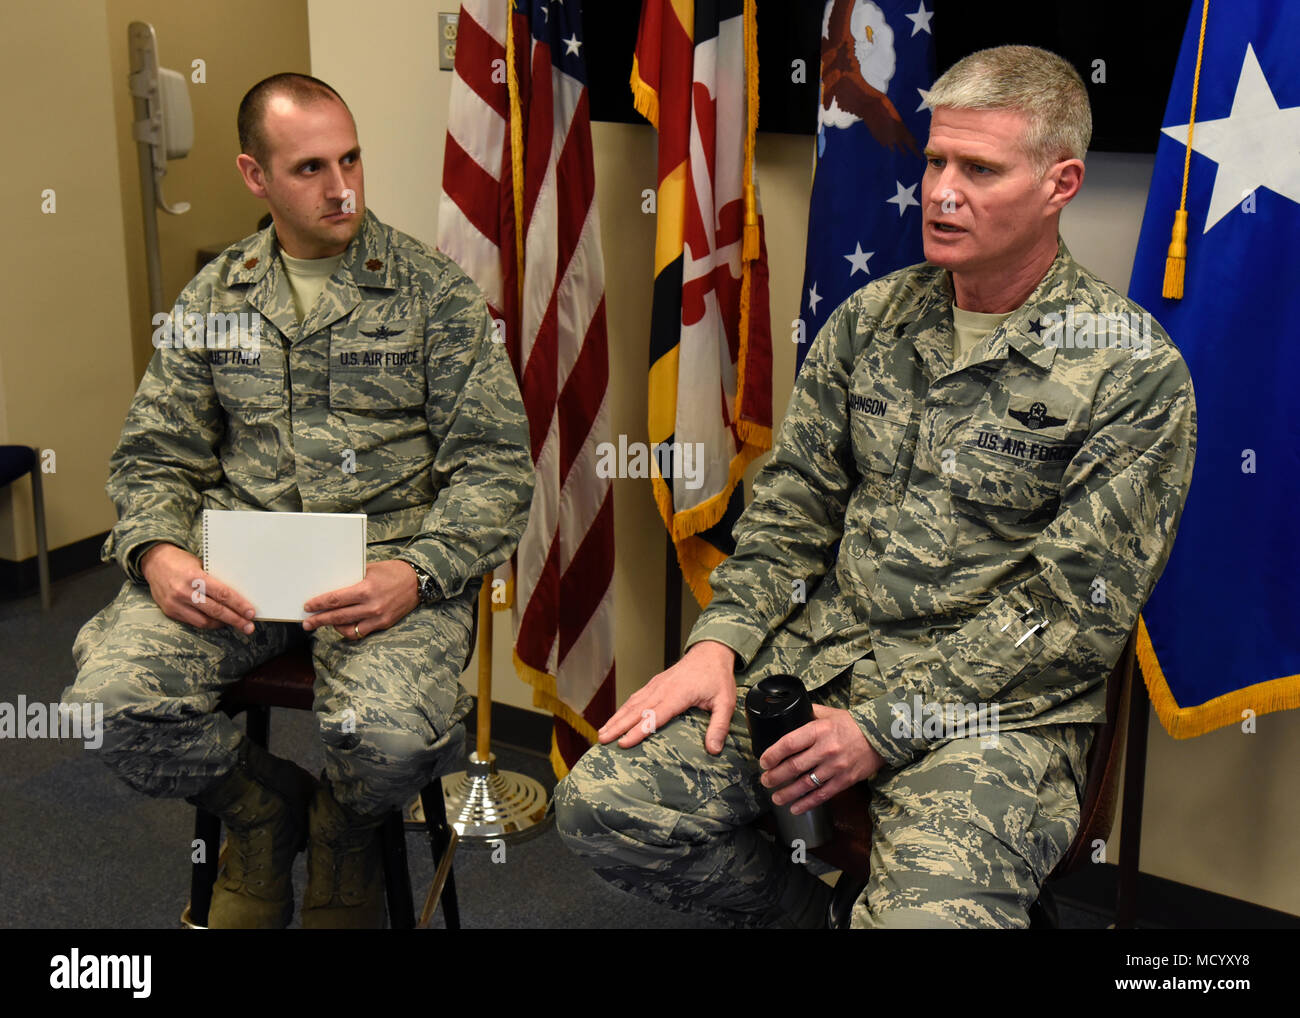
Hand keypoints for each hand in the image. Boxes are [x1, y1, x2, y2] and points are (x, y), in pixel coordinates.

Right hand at [140, 542, 255, 632]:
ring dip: (222, 624)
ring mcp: (175, 603)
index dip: (239, 605)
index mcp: (194, 577)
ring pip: (204, 621)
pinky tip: (218, 621)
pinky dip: (208, 623)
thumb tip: (238, 595)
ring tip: (235, 624)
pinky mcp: (170, 611)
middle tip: (249, 627)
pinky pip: (193, 622)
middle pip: (216, 610)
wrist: (153, 561)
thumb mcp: (200, 564)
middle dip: (235, 620)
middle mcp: (183, 592)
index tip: (251, 613)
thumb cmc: (181, 561)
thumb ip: (214, 579)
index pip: (222, 594)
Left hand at [302, 559, 419, 638]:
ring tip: (325, 624)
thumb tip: (331, 585)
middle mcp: (371, 606)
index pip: (335, 599)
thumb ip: (352, 579)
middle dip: (319, 620)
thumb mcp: (370, 569)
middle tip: (307, 623)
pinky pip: (361, 632)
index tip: (308, 607)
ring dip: (333, 628)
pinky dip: (350, 630)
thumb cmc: (392, 571)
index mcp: (366, 589)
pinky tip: (343, 626)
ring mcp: (378, 617)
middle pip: (338, 617)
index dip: (319, 604)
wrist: (417, 581)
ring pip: (348, 628)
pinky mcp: (384, 624)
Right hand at [598, 640, 736, 754]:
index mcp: (678, 694)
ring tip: (602, 733)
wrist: (711, 652)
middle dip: (618, 726)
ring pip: (632, 703)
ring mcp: (656, 685)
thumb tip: (714, 749)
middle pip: (636, 710)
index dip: (638, 731)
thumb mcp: (726, 702)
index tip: (624, 743)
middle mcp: (663, 689)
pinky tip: (615, 718)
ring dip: (616, 718)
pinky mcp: (654, 684)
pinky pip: (635, 697)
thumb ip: (719, 726)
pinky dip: (622, 709)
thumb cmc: (718, 677)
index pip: (654, 716)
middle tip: (602, 740)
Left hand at [759, 704, 885, 814]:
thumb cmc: (852, 724)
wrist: (881, 736)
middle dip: (775, 776)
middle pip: (793, 767)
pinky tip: (795, 808)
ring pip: (805, 784)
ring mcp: (835, 767)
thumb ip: (809, 713)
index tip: (763, 761)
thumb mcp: (829, 713)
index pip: (789, 743)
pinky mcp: (844, 781)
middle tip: (765, 781)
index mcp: (819, 731)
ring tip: (775, 797)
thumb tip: (790, 711)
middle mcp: (825, 749)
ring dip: (787, 793)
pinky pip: (822, 795)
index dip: (773, 754)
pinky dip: (806, 803)